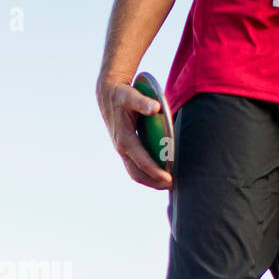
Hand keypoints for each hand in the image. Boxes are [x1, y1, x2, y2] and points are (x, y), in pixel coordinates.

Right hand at [96, 75, 172, 189]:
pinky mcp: (124, 148)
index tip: (169, 179)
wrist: (107, 93)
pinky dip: (146, 173)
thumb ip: (143, 103)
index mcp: (124, 139)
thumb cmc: (122, 94)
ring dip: (150, 181)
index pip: (142, 162)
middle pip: (137, 174)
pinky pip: (134, 166)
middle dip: (154, 182)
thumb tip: (155, 108)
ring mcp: (122, 149)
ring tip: (166, 184)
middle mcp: (122, 147)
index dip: (155, 172)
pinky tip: (158, 172)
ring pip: (135, 172)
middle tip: (172, 185)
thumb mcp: (131, 96)